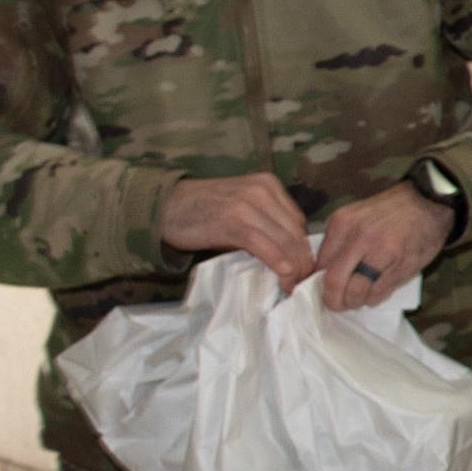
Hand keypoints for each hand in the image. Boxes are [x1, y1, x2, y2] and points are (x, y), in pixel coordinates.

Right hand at [160, 173, 312, 286]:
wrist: (165, 206)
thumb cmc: (203, 210)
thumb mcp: (241, 208)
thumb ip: (265, 222)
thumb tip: (290, 253)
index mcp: (268, 185)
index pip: (298, 221)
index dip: (304, 248)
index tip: (305, 270)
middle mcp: (261, 191)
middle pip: (294, 231)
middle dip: (303, 260)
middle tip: (303, 283)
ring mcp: (246, 204)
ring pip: (283, 238)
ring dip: (293, 266)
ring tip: (292, 285)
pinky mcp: (231, 220)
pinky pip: (262, 243)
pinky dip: (277, 261)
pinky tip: (283, 275)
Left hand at [312, 181, 452, 311]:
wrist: (427, 202)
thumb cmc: (390, 211)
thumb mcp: (356, 215)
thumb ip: (339, 240)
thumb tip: (324, 271)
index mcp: (343, 222)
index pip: (320, 263)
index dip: (318, 282)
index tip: (323, 290)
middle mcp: (359, 236)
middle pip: (334, 281)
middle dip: (332, 300)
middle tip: (336, 304)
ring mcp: (382, 251)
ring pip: (356, 291)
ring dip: (354, 302)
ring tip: (357, 301)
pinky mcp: (403, 264)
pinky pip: (378, 292)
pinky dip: (372, 300)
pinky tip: (373, 295)